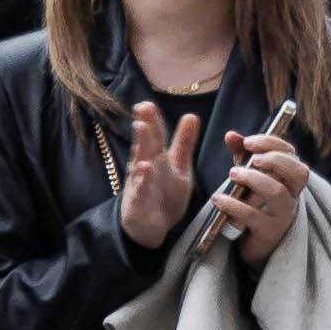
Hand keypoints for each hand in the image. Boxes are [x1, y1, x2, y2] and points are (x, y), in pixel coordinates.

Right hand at [114, 101, 200, 253]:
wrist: (152, 225)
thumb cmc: (163, 192)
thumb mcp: (178, 165)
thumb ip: (183, 142)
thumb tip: (191, 115)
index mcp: (155, 157)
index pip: (156, 135)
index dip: (153, 120)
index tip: (148, 104)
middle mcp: (145, 166)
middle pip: (147, 143)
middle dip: (146, 126)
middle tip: (144, 107)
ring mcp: (140, 182)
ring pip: (141, 161)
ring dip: (141, 145)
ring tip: (142, 128)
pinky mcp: (139, 200)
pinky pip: (142, 188)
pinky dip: (143, 178)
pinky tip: (144, 167)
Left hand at [211, 124, 311, 265]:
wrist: (254, 245)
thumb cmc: (254, 205)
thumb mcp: (249, 177)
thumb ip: (242, 155)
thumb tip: (232, 134)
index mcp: (289, 178)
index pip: (292, 154)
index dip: (273, 143)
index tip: (248, 141)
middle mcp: (292, 195)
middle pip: (298, 172)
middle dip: (274, 160)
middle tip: (250, 159)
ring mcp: (283, 215)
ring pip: (277, 193)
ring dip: (253, 179)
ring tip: (231, 175)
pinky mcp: (269, 233)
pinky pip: (253, 216)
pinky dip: (234, 205)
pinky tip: (218, 199)